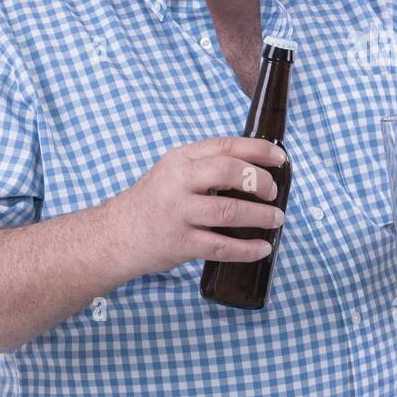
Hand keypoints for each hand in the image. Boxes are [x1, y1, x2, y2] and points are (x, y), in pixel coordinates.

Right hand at [107, 136, 288, 275]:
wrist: (115, 235)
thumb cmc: (153, 202)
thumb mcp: (173, 172)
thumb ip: (206, 166)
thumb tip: (255, 170)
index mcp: (181, 159)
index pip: (225, 146)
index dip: (259, 150)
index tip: (281, 160)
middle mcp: (178, 182)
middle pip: (228, 171)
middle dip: (260, 181)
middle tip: (273, 192)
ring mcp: (178, 213)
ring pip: (229, 211)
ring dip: (260, 216)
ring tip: (277, 220)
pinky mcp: (179, 243)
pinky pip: (221, 247)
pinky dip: (247, 249)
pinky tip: (262, 248)